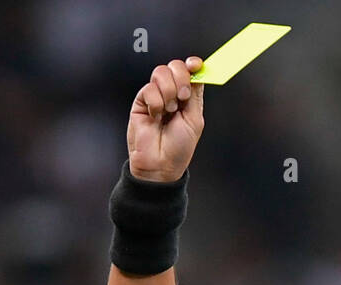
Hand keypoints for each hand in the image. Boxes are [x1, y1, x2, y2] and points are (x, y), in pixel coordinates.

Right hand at [126, 56, 205, 182]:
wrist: (160, 164)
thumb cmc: (178, 148)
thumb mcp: (195, 119)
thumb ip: (196, 93)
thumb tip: (199, 71)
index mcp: (187, 96)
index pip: (189, 70)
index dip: (192, 64)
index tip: (195, 65)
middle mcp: (171, 93)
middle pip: (174, 66)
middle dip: (181, 79)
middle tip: (182, 98)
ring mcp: (155, 96)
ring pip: (160, 73)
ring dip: (168, 91)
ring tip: (168, 110)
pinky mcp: (141, 102)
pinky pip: (148, 89)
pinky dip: (155, 102)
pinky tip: (156, 116)